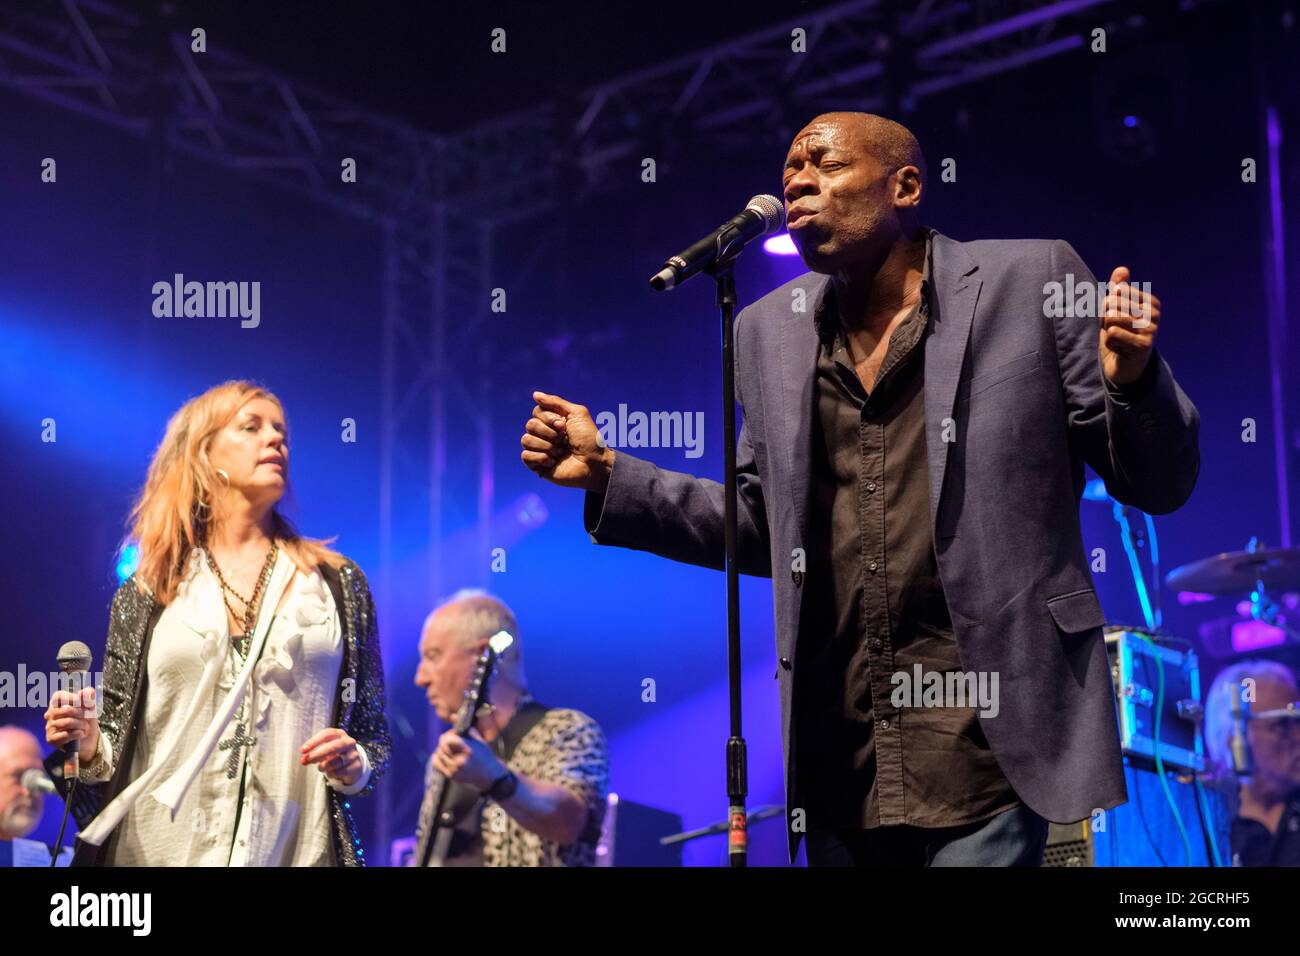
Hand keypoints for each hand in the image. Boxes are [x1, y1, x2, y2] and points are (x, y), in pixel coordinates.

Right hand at [44, 687, 98, 759]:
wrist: (88, 739)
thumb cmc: (86, 720)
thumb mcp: (90, 707)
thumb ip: (89, 698)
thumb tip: (86, 692)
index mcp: (57, 703)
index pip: (58, 696)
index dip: (72, 698)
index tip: (82, 703)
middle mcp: (50, 714)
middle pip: (67, 709)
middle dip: (82, 714)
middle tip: (87, 718)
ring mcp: (49, 727)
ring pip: (68, 722)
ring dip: (82, 725)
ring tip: (85, 727)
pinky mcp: (51, 739)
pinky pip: (65, 735)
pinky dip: (77, 734)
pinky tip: (81, 734)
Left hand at [300, 728, 361, 786]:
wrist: (352, 765)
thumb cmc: (335, 754)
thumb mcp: (325, 749)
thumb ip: (313, 752)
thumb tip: (303, 759)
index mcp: (339, 734)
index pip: (327, 734)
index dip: (314, 741)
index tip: (303, 750)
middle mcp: (348, 742)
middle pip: (333, 747)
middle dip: (317, 754)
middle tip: (305, 761)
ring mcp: (353, 754)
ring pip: (336, 761)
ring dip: (324, 767)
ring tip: (321, 768)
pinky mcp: (356, 766)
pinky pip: (340, 772)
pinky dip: (332, 774)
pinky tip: (331, 773)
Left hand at [431, 729, 506, 791]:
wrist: (489, 776)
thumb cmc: (486, 757)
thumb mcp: (481, 742)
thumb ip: (470, 731)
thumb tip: (457, 721)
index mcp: (468, 751)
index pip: (448, 741)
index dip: (448, 735)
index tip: (453, 733)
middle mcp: (460, 761)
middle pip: (442, 747)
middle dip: (445, 741)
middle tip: (451, 740)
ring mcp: (454, 770)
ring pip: (438, 755)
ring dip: (441, 749)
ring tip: (449, 749)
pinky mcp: (451, 776)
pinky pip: (436, 764)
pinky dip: (437, 758)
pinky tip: (444, 756)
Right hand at [521, 391, 614, 492]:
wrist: (595, 463)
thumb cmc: (589, 439)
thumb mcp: (577, 413)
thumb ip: (556, 402)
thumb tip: (535, 394)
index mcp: (552, 422)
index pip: (536, 412)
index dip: (548, 418)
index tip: (564, 425)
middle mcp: (544, 435)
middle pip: (530, 425)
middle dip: (549, 433)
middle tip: (564, 440)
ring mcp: (539, 450)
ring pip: (526, 440)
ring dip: (547, 446)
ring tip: (561, 452)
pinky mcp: (537, 465)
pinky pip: (525, 456)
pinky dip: (541, 457)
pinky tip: (553, 462)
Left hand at [1100, 266, 1160, 385]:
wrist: (1124, 366)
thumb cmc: (1120, 336)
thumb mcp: (1116, 310)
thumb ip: (1118, 289)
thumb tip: (1122, 269)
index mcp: (1150, 301)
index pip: (1115, 292)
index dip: (1107, 307)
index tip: (1117, 321)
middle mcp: (1154, 313)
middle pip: (1113, 304)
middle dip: (1105, 320)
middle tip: (1116, 332)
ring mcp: (1152, 329)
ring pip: (1112, 318)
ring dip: (1108, 332)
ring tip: (1119, 340)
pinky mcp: (1145, 345)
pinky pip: (1113, 334)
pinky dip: (1110, 343)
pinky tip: (1120, 349)